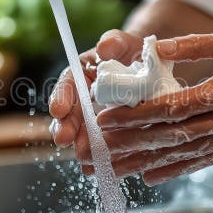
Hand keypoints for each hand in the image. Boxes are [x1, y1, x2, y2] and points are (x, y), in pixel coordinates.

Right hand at [49, 29, 143, 173]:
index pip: (67, 84)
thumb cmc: (136, 52)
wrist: (154, 69)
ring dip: (84, 148)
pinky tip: (107, 170)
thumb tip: (105, 46)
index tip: (58, 110)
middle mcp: (85, 99)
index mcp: (82, 74)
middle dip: (66, 128)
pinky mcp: (114, 135)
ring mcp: (97, 120)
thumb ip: (114, 42)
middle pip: (71, 115)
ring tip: (85, 160)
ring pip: (86, 135)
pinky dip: (108, 159)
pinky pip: (108, 148)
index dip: (60, 97)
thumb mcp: (128, 43)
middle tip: (65, 140)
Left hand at [97, 28, 212, 185]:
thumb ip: (195, 44)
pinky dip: (172, 170)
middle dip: (130, 143)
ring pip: (180, 154)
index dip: (137, 115)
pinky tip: (147, 176)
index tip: (107, 118)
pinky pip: (198, 163)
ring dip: (143, 162)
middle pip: (171, 136)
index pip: (173, 107)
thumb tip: (155, 48)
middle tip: (98, 149)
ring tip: (112, 168)